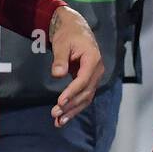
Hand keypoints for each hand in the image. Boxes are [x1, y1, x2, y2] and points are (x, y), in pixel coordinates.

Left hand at [48, 5, 103, 125]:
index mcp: (93, 59)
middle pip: (86, 92)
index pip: (84, 80)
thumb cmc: (68, 34)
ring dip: (73, 111)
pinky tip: (63, 118)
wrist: (75, 29)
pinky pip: (83, 97)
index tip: (60, 101)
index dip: (72, 92)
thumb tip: (57, 74)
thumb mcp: (62, 43)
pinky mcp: (88, 82)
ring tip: (58, 122)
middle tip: (55, 114)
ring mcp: (94, 77)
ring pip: (86, 98)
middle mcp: (97, 71)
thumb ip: (60, 59)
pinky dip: (74, 107)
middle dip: (71, 105)